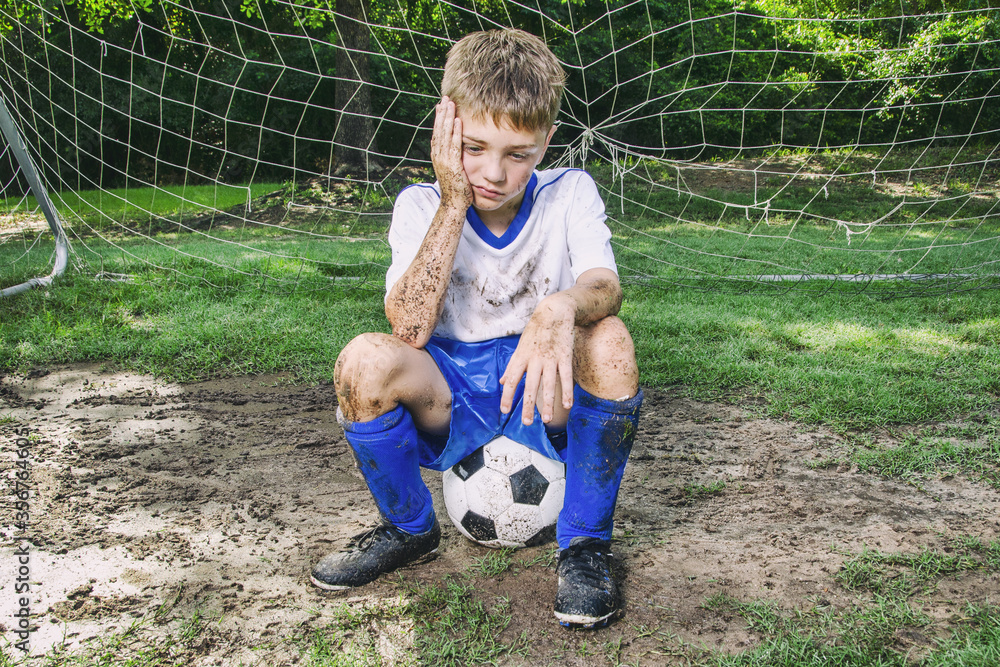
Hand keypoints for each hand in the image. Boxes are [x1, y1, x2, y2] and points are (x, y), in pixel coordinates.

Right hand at [431, 97, 471, 210]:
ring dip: (447, 118)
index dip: (439, 119)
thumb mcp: (452, 170)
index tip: (442, 106)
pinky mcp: (452, 165)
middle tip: (445, 98)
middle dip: (442, 113)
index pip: (437, 133)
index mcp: (437, 156)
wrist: (453, 204)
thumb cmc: (456, 188)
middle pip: (438, 130)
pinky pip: (454, 145)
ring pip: (444, 134)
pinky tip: (457, 121)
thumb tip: (455, 149)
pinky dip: (455, 132)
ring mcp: (444, 160)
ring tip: (450, 104)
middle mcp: (438, 156)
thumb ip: (452, 158)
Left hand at [499, 296, 575, 424]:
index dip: (507, 396)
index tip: (504, 411)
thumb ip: (511, 366)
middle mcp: (534, 359)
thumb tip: (501, 382)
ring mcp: (550, 358)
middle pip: (530, 386)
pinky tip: (567, 405)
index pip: (511, 380)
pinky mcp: (564, 356)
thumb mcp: (520, 347)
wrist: (554, 312)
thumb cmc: (535, 331)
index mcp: (521, 357)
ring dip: (548, 403)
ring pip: (549, 384)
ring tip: (547, 419)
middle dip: (528, 405)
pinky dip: (567, 391)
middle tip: (527, 423)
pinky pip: (566, 377)